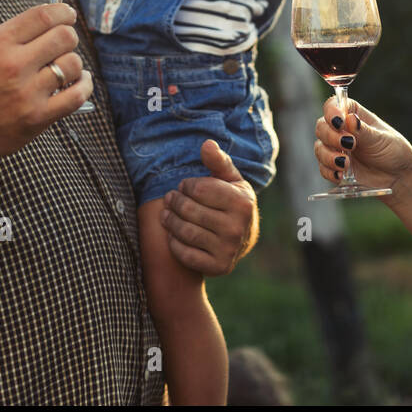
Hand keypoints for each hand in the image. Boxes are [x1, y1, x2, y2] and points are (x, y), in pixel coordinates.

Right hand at [0, 3, 92, 176]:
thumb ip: (13, 36)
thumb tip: (52, 19)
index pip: (43, 16)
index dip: (63, 12)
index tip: (68, 15)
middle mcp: (12, 66)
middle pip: (64, 36)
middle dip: (68, 37)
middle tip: (63, 44)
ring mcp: (26, 93)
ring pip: (73, 64)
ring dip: (74, 63)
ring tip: (64, 67)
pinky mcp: (38, 118)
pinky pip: (77, 95)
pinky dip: (84, 85)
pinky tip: (79, 82)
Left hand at [160, 140, 257, 274]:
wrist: (244, 238)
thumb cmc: (231, 201)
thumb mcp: (230, 180)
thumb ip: (218, 161)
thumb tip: (206, 144)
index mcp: (242, 202)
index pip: (198, 189)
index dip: (185, 186)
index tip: (184, 187)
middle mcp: (237, 227)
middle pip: (189, 210)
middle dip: (174, 202)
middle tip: (170, 199)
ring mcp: (228, 249)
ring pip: (185, 232)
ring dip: (169, 221)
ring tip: (166, 214)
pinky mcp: (218, 267)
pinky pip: (185, 254)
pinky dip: (174, 243)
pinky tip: (172, 234)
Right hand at [315, 96, 411, 192]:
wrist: (399, 176)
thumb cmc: (393, 150)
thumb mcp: (381, 139)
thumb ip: (364, 131)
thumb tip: (349, 119)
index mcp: (352, 114)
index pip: (333, 105)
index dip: (331, 111)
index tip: (339, 122)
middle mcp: (341, 130)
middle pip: (321, 126)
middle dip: (331, 136)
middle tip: (349, 144)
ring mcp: (336, 149)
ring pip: (319, 148)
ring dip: (328, 156)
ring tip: (345, 164)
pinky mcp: (335, 167)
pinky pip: (323, 168)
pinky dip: (329, 171)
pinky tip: (340, 175)